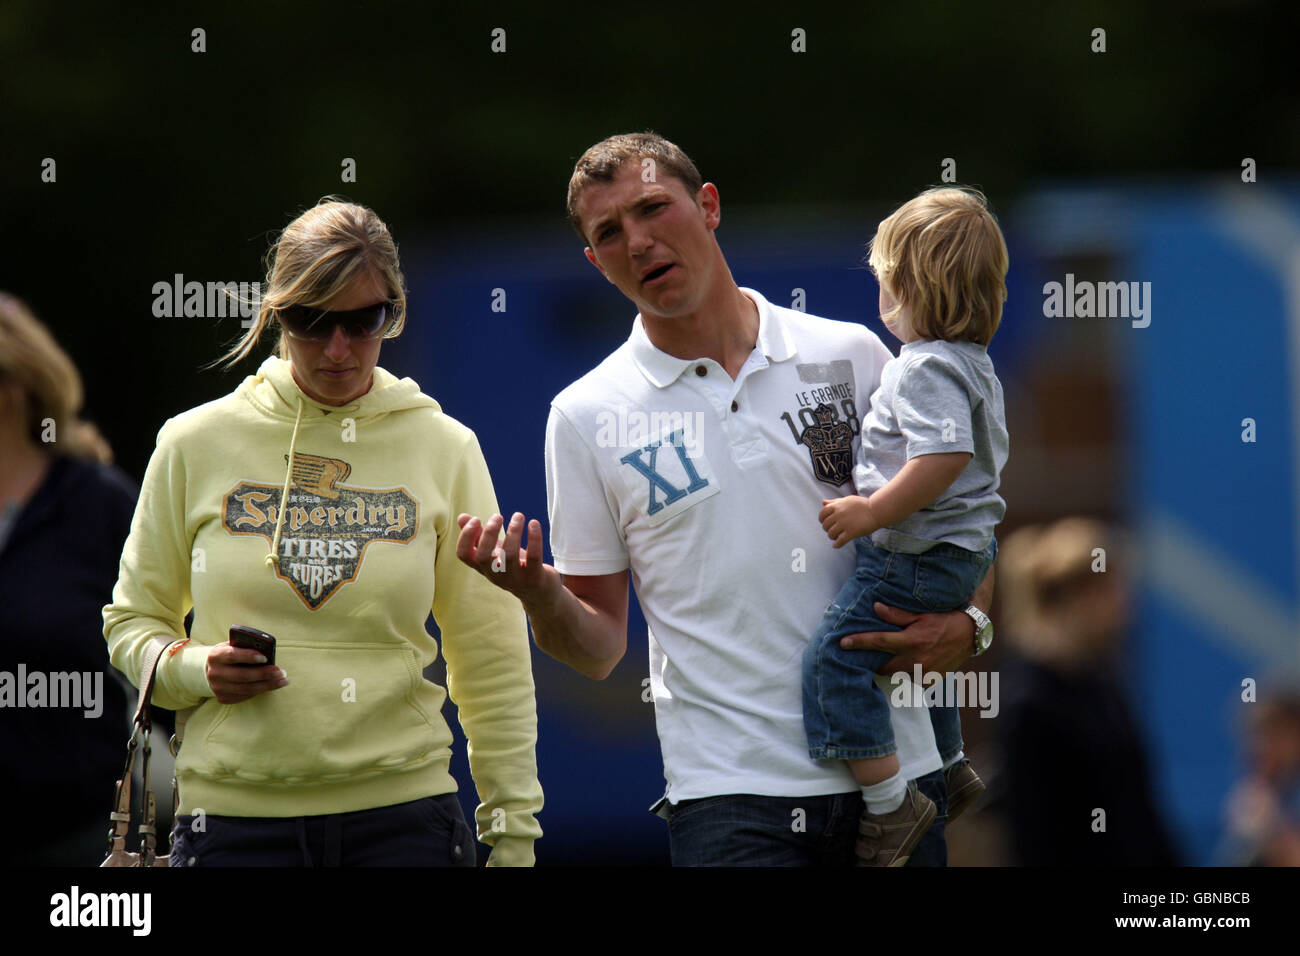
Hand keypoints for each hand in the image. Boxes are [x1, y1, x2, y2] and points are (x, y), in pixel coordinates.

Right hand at [206, 642, 287, 703]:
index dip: (249, 656)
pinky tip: (272, 685)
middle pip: (242, 676)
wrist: (213, 669)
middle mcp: (214, 673)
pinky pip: (246, 695)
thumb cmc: (230, 653)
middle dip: (264, 674)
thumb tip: (267, 650)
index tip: (265, 658)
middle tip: (281, 672)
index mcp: (216, 656)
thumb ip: (246, 646)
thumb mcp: (234, 645)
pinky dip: (261, 690)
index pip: (232, 655)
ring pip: (247, 689)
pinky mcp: (223, 698)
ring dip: (268, 685)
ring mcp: (218, 688)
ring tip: (283, 680)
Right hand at [456, 512, 561, 602]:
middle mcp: (496, 575)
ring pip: (509, 555)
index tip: (476, 518)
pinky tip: (533, 523)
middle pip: (483, 556)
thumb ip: (479, 536)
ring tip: (518, 516)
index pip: (464, 555)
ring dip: (513, 531)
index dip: (466, 536)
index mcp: (483, 567)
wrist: (539, 592)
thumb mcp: (495, 552)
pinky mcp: (535, 578)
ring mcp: (515, 579)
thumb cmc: (514, 566)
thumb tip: (462, 517)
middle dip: (489, 533)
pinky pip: (534, 557)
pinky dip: (534, 538)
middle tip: (498, 516)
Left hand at [818, 496, 878, 548]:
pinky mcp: (851, 533)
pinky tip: (837, 545)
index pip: (822, 514)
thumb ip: (835, 502)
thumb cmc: (862, 505)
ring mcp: (844, 524)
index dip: (822, 520)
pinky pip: (839, 542)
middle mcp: (838, 515)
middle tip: (833, 530)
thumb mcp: (847, 500)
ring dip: (832, 537)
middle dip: (828, 529)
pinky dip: (836, 545)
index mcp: (837, 506)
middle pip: (825, 525)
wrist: (876, 511)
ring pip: (831, 534)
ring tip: (837, 537)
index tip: (826, 523)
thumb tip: (823, 502)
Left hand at [838, 602, 975, 674]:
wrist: (970, 636)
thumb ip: (897, 614)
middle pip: (883, 667)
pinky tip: (909, 664)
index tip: (843, 643)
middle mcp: (916, 660)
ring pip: (897, 676)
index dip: (859, 642)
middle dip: (873, 663)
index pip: (879, 642)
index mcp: (911, 641)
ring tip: (891, 659)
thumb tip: (875, 607)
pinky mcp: (930, 681)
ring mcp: (924, 673)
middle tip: (868, 657)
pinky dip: (906, 674)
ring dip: (891, 668)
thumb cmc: (944, 621)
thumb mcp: (921, 614)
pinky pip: (911, 681)